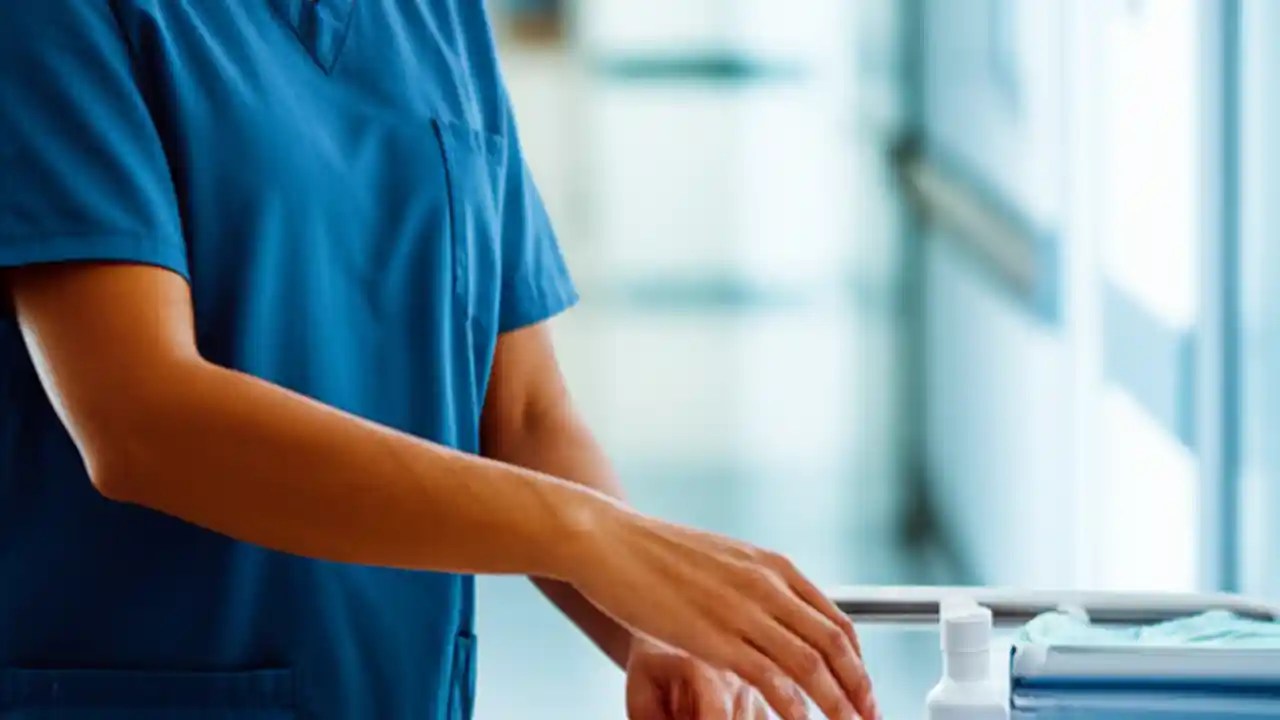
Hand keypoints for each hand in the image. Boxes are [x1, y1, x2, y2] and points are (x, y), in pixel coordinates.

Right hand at [566, 509, 877, 719]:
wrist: (609, 541)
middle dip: (858, 687)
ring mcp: (743, 610)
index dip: (857, 660)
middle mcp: (767, 584)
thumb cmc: (654, 553)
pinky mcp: (715, 635)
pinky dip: (794, 706)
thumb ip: (753, 585)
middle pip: (834, 644)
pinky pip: (770, 678)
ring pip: (810, 664)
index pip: (835, 620)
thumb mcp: (721, 560)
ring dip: (837, 702)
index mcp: (772, 565)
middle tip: (869, 715)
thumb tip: (774, 611)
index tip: (862, 687)